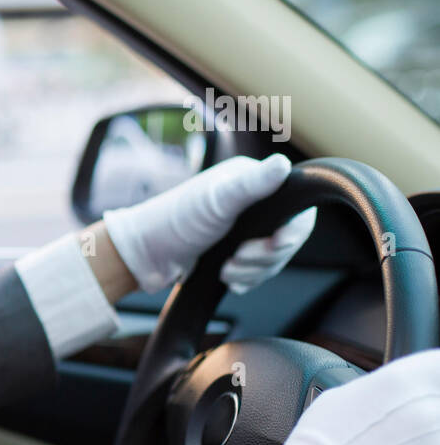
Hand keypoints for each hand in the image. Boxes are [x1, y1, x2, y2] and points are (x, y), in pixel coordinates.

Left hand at [102, 154, 316, 295]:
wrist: (146, 256)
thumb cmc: (175, 221)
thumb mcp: (216, 201)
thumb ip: (252, 185)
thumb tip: (283, 165)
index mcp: (252, 181)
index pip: (297, 208)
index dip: (292, 231)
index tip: (276, 243)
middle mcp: (253, 202)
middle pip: (288, 238)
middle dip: (265, 256)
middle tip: (238, 258)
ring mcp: (245, 229)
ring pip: (274, 259)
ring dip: (252, 271)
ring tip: (227, 269)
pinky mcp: (236, 252)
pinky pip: (259, 272)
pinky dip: (247, 279)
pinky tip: (228, 278)